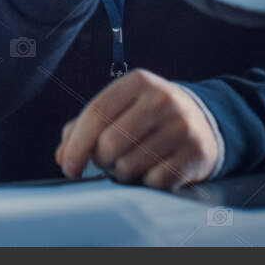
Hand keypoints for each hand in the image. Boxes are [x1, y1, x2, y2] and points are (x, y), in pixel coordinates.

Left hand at [55, 69, 219, 190]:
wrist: (202, 121)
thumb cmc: (148, 117)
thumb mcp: (119, 109)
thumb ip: (84, 127)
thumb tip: (62, 156)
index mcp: (138, 82)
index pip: (96, 113)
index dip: (76, 145)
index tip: (68, 167)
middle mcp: (162, 99)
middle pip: (109, 144)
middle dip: (101, 161)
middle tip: (107, 161)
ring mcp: (182, 125)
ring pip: (129, 166)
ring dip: (122, 173)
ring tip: (132, 162)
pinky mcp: (196, 152)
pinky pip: (154, 181)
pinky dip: (147, 181)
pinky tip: (153, 169)